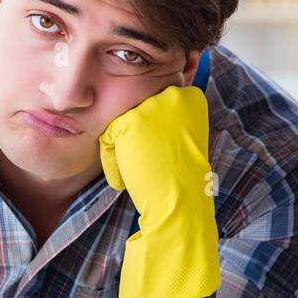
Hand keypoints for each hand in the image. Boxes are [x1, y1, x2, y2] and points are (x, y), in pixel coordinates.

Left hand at [97, 85, 219, 297]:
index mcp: (190, 96)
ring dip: (123, 151)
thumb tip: (136, 109)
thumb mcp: (180, 137)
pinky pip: (107, 137)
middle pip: (134, 112)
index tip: (164, 154)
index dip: (152, 135)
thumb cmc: (178, 177)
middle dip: (136, 141)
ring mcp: (151, 106)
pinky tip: (131, 175)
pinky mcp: (129, 122)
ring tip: (144, 169)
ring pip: (119, 125)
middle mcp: (174, 94)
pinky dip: (112, 160)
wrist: (180, 203)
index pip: (152, 105)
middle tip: (153, 163)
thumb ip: (164, 117)